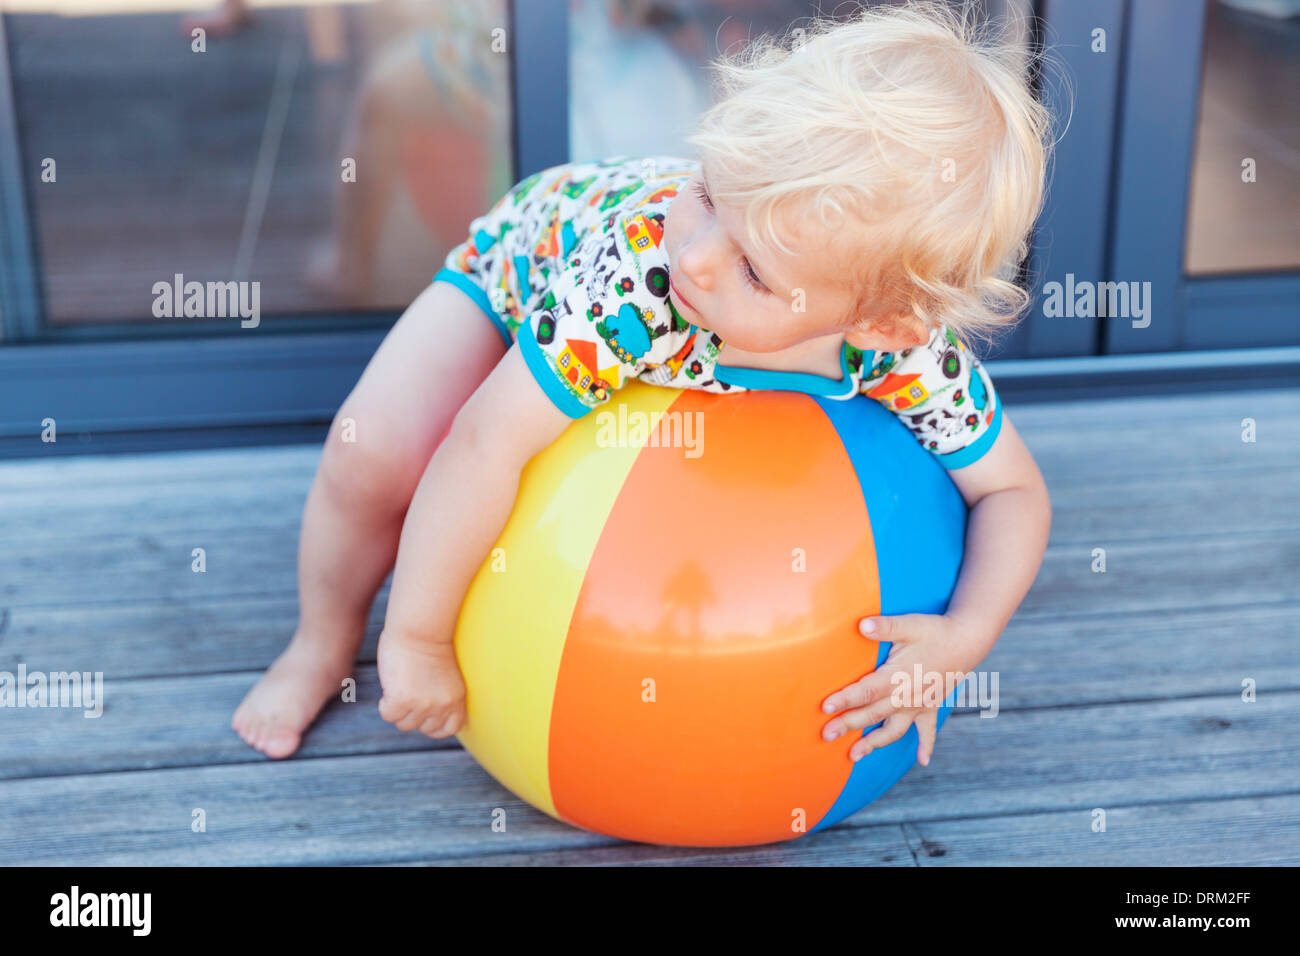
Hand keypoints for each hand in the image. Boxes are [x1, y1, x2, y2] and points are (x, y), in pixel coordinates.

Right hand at [376, 628, 466, 738]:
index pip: (448, 729)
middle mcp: (442, 705)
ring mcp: (423, 704)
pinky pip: (388, 715)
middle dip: (413, 714)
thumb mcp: (446, 677)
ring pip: (403, 724)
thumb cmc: (429, 644)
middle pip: (422, 728)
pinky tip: (390, 686)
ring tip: (400, 685)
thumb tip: (423, 715)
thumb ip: (440, 697)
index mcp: (456, 698)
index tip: (423, 714)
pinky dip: (385, 704)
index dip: (433, 725)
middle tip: (408, 692)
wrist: (420, 628)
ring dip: (398, 708)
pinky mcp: (402, 700)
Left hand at [820, 613, 973, 766]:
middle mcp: (907, 697)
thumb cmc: (935, 631)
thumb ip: (885, 627)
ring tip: (854, 756)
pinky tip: (923, 760)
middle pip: (873, 714)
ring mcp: (919, 705)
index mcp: (898, 677)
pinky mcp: (931, 707)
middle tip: (826, 735)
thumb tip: (862, 625)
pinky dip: (926, 746)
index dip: (845, 700)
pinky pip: (928, 731)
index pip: (866, 691)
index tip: (825, 708)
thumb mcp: (909, 624)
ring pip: (894, 730)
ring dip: (874, 744)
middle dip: (848, 725)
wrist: (967, 641)